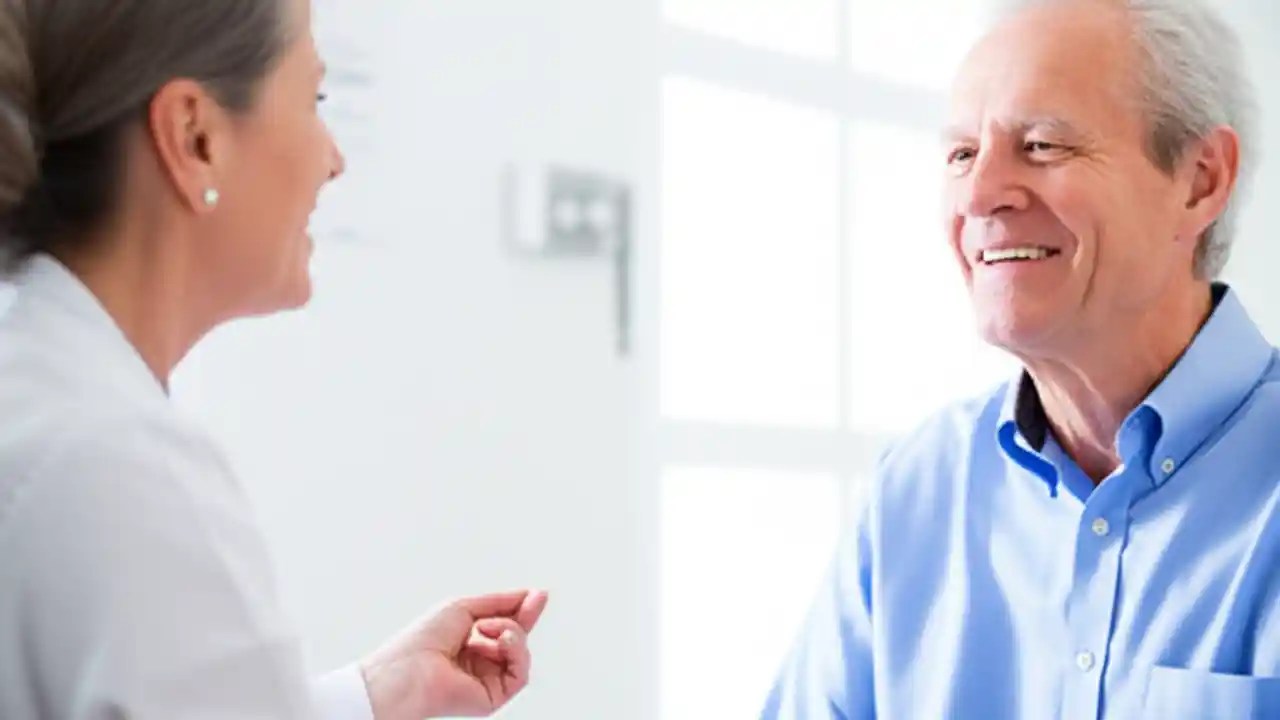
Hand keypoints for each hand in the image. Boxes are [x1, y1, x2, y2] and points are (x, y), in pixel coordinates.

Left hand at [360, 589, 548, 719]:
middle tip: (535, 599)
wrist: (405, 671)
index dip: (522, 609)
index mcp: (468, 642)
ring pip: (520, 652)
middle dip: (525, 616)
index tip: (539, 594)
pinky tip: (498, 641)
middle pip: (517, 637)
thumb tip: (530, 595)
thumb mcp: (462, 608)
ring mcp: (487, 680)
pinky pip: (520, 672)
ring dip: (510, 631)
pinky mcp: (493, 697)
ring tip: (487, 627)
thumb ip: (498, 602)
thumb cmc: (420, 642)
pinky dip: (514, 650)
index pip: (503, 625)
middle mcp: (479, 662)